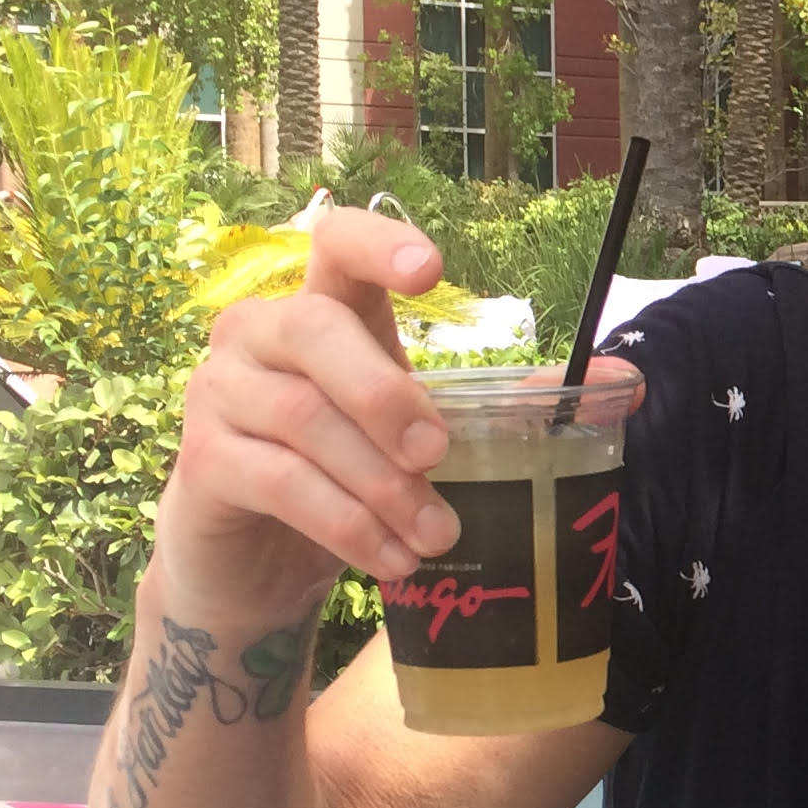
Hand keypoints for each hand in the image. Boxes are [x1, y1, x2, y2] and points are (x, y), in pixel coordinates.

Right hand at [155, 207, 458, 621]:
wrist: (255, 564)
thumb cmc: (341, 479)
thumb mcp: (411, 436)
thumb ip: (489, 404)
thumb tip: (605, 376)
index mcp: (319, 311)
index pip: (336, 243)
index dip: (378, 245)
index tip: (430, 273)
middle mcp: (256, 334)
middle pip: (315, 328)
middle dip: (387, 394)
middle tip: (438, 455)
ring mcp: (219, 392)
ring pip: (305, 416)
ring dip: (381, 482)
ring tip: (434, 534)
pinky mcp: (202, 460)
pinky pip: (282, 482)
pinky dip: (348, 523)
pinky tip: (393, 558)